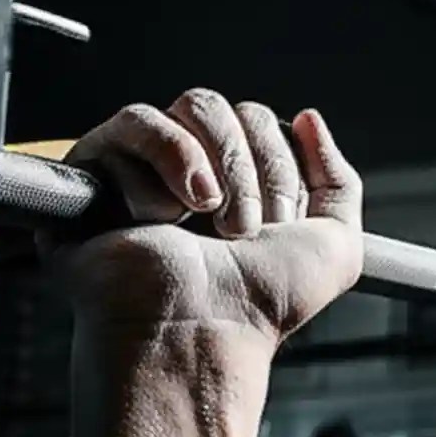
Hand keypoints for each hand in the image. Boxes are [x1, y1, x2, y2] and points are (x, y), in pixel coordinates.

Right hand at [47, 88, 362, 345]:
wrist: (201, 331)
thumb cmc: (263, 303)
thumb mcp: (335, 245)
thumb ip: (338, 180)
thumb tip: (308, 119)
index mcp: (241, 185)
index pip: (260, 121)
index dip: (278, 165)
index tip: (277, 224)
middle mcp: (194, 172)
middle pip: (228, 107)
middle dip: (247, 168)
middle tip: (242, 230)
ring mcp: (145, 169)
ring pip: (189, 105)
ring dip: (211, 163)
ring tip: (204, 216)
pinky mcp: (98, 172)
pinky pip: (134, 123)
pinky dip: (160, 167)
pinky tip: (160, 217)